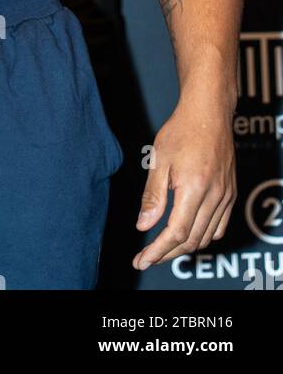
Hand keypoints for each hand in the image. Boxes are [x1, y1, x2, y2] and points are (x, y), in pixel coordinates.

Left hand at [133, 100, 235, 270]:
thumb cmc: (181, 131)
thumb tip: (143, 226)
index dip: (158, 251)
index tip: (142, 259)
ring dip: (185, 247)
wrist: (209, 113)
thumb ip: (153, 196)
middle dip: (168, 254)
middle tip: (148, 257)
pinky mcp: (231, 194)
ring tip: (164, 247)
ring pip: (207, 236)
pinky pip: (220, 226)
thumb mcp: (159, 160)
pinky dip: (203, 236)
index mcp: (194, 188)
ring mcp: (226, 196)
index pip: (176, 233)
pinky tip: (188, 232)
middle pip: (192, 240)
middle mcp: (215, 196)